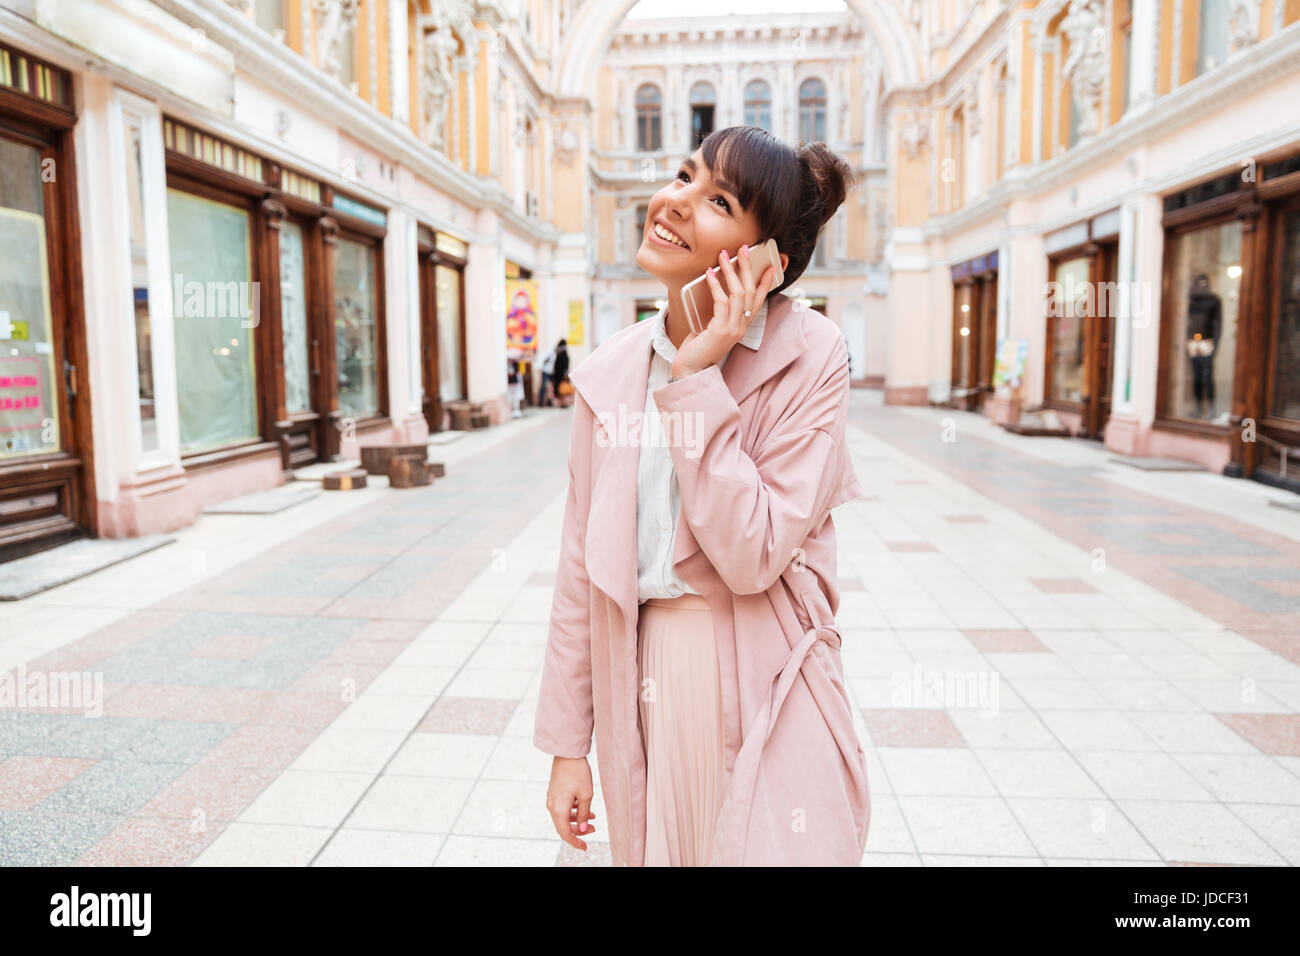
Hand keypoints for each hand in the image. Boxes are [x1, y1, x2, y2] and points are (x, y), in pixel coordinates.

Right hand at [545, 755, 596, 850]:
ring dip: (577, 820)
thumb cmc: (578, 773)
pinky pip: (562, 808)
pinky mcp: (554, 793)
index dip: (576, 842)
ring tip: (593, 817)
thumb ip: (584, 814)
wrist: (567, 754)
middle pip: (564, 827)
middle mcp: (552, 806)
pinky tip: (584, 807)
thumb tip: (583, 829)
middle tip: (594, 829)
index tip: (585, 847)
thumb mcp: (586, 795)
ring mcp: (551, 799)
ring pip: (563, 817)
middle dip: (579, 830)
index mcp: (559, 810)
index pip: (565, 834)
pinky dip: (573, 811)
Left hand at [672, 243, 776, 379]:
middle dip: (748, 268)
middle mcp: (741, 327)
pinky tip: (710, 273)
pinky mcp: (721, 331)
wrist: (690, 370)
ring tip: (723, 255)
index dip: (766, 283)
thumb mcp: (712, 326)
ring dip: (731, 271)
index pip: (759, 301)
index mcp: (742, 326)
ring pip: (738, 294)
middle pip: (750, 292)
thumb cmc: (698, 347)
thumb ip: (718, 311)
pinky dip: (716, 285)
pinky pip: (722, 302)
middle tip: (744, 249)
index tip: (771, 267)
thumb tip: (713, 286)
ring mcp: (733, 329)